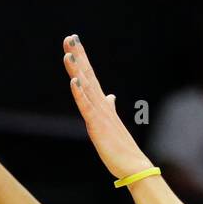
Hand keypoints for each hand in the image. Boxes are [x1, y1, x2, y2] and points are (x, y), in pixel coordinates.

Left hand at [62, 35, 152, 180]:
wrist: (134, 166)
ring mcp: (100, 115)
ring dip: (77, 70)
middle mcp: (101, 106)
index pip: (90, 76)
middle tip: (69, 37)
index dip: (82, 59)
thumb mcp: (111, 123)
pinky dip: (80, 94)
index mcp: (102, 105)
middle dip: (78, 56)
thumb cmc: (122, 147)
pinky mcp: (97, 127)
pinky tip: (74, 81)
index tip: (74, 41)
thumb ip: (109, 107)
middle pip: (87, 76)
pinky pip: (87, 108)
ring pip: (86, 88)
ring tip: (69, 53)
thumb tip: (110, 96)